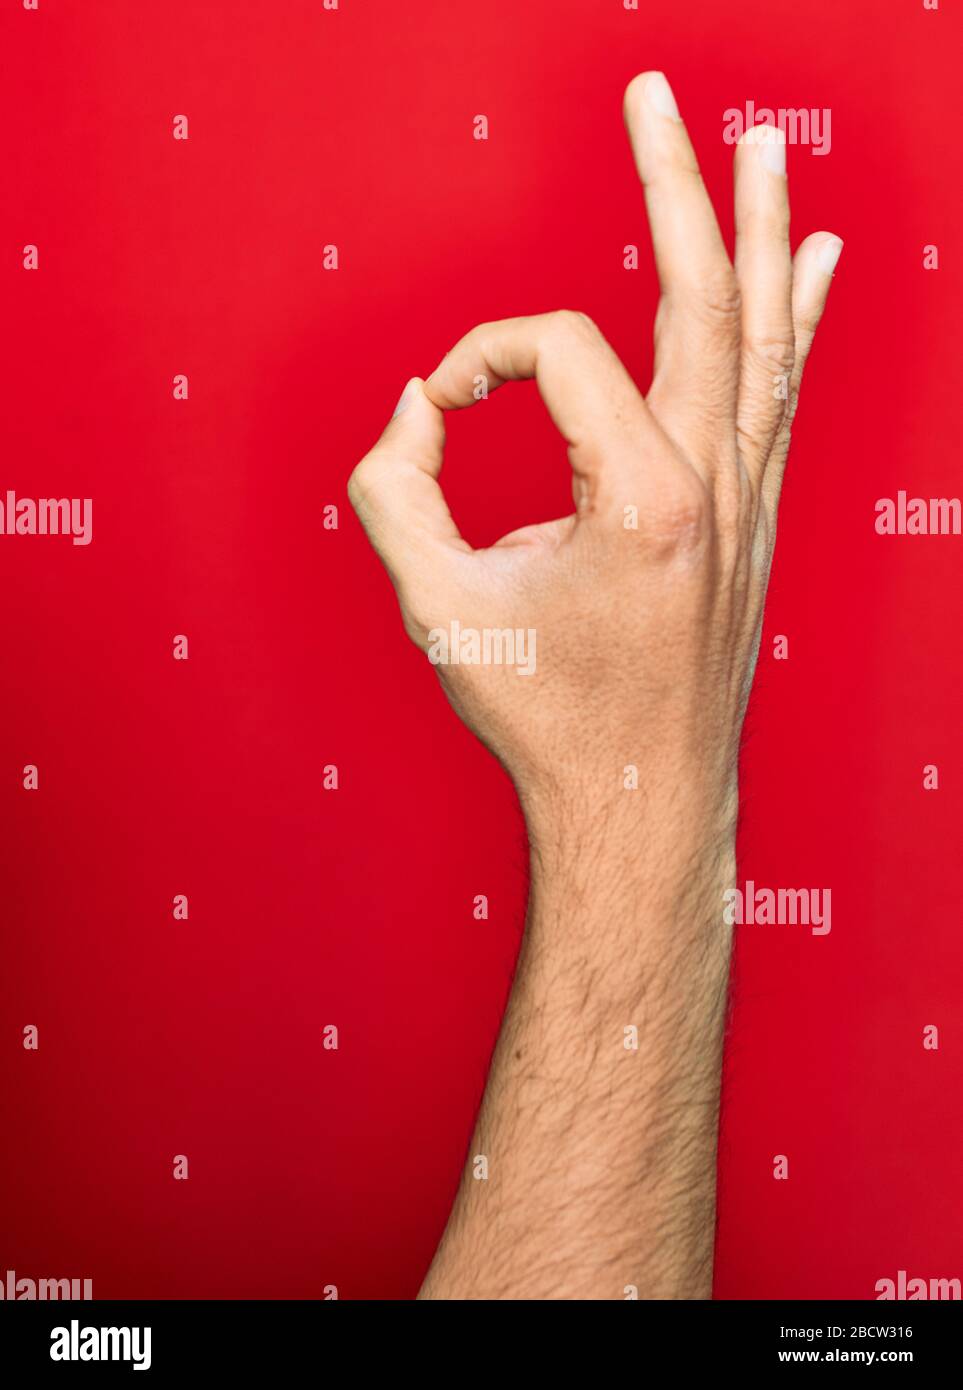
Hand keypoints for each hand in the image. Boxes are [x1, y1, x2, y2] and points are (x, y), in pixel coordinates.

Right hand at [348, 71, 840, 838]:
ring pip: (763, 336)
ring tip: (764, 144)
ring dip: (759, 232)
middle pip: (699, 294)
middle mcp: (713, 482)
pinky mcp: (752, 522)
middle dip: (672, 182)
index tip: (441, 406)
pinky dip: (799, 322)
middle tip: (653, 91)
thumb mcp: (435, 607)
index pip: (557, 350)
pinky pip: (784, 398)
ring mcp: (746, 500)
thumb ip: (395, 490)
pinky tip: (814, 262)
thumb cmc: (546, 717)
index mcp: (641, 496)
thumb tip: (418, 409)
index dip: (483, 354)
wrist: (641, 800)